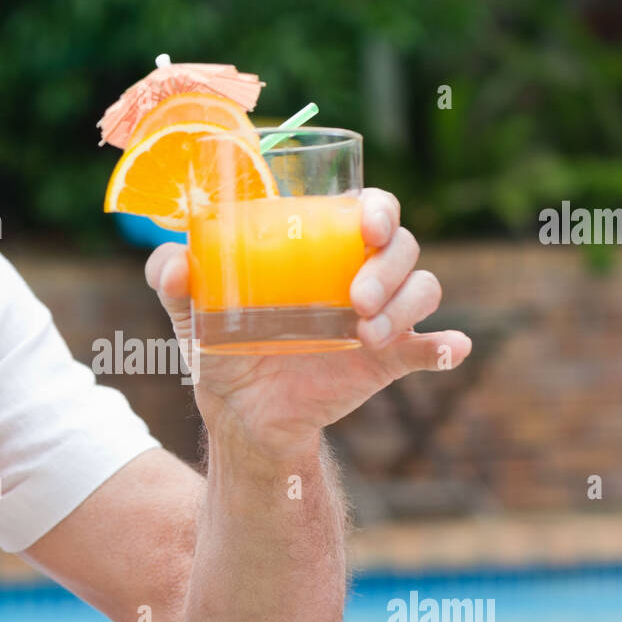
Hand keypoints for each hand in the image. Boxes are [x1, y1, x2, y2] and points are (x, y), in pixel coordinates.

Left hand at [145, 188, 471, 458]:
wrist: (239, 413)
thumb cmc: (221, 344)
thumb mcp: (190, 312)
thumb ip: (172, 282)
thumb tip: (174, 265)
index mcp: (320, 247)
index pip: (366, 208)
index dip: (378, 207)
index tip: (365, 226)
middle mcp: (358, 272)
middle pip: (402, 245)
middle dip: (390, 264)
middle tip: (357, 298)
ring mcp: (379, 316)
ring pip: (423, 289)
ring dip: (407, 306)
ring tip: (366, 334)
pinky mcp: (389, 359)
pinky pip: (433, 348)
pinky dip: (448, 346)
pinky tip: (450, 349)